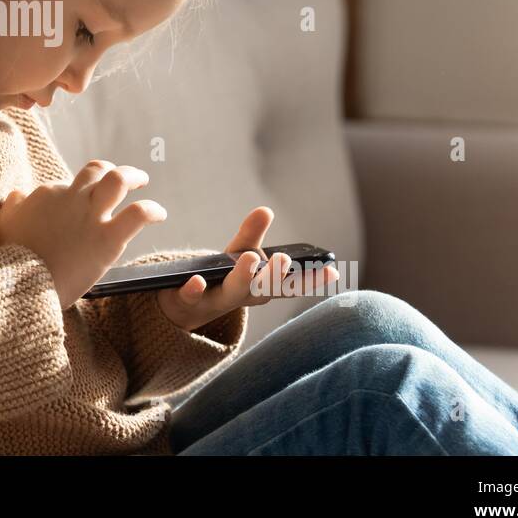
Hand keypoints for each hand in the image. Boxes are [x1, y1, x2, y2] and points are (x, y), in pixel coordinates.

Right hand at [0, 160, 166, 308]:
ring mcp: (90, 216)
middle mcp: (71, 198)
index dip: (79, 194)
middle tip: (127, 179)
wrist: (20, 283)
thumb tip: (18, 195)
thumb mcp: (5, 223)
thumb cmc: (10, 258)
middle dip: (114, 171)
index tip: (83, 209)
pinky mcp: (107, 238)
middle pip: (97, 170)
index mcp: (49, 194)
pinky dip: (152, 210)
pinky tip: (159, 215)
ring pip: (119, 180)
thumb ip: (13, 206)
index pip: (71, 184)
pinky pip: (138, 214)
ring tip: (143, 182)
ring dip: (135, 177)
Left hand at [156, 206, 339, 331]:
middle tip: (282, 259)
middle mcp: (242, 296)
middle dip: (274, 274)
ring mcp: (215, 300)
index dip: (311, 281)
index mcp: (260, 285)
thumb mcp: (238, 252)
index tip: (333, 272)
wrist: (183, 308)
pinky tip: (196, 279)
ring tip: (248, 259)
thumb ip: (251, 234)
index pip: (289, 284)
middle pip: (263, 288)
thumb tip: (266, 210)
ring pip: (232, 292)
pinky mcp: (187, 300)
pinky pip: (190, 296)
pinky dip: (194, 289)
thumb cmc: (221, 277)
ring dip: (242, 277)